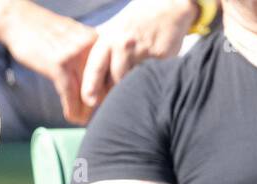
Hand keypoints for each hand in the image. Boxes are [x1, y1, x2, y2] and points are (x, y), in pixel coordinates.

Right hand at [0, 1, 99, 124]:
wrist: (18, 19)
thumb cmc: (41, 30)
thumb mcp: (70, 37)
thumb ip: (84, 53)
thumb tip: (92, 73)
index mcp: (95, 39)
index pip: (110, 71)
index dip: (108, 91)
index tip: (103, 105)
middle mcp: (89, 46)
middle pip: (101, 83)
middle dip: (98, 104)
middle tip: (94, 118)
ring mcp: (74, 55)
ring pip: (87, 92)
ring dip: (85, 112)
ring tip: (82, 122)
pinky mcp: (59, 65)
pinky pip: (70, 94)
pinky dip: (71, 109)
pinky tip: (71, 118)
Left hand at [80, 0, 195, 114]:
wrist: (168, 6)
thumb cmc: (136, 24)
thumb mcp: (114, 32)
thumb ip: (102, 56)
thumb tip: (88, 89)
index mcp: (109, 40)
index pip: (95, 69)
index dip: (90, 88)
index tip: (90, 102)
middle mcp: (124, 45)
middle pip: (114, 81)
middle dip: (114, 89)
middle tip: (118, 86)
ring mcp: (143, 50)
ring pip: (132, 81)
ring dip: (132, 83)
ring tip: (136, 70)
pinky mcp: (161, 55)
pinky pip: (150, 76)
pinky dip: (149, 77)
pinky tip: (150, 66)